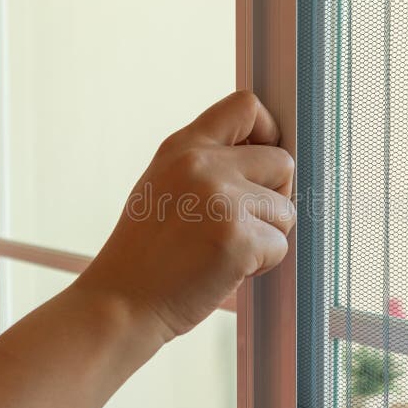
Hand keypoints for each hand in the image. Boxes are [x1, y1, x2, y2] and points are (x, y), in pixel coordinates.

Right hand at [78, 91, 295, 338]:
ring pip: (286, 210)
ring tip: (225, 251)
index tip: (261, 164)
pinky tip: (227, 270)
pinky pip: (280, 245)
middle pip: (283, 163)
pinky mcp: (238, 239)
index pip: (245, 105)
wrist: (121, 302)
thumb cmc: (146, 251)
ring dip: (267, 236)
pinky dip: (262, 264)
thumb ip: (207, 164)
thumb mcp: (163, 183)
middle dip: (275, 197)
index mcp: (184, 146)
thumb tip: (267, 155)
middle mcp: (204, 165)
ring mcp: (222, 201)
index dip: (268, 131)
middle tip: (245, 223)